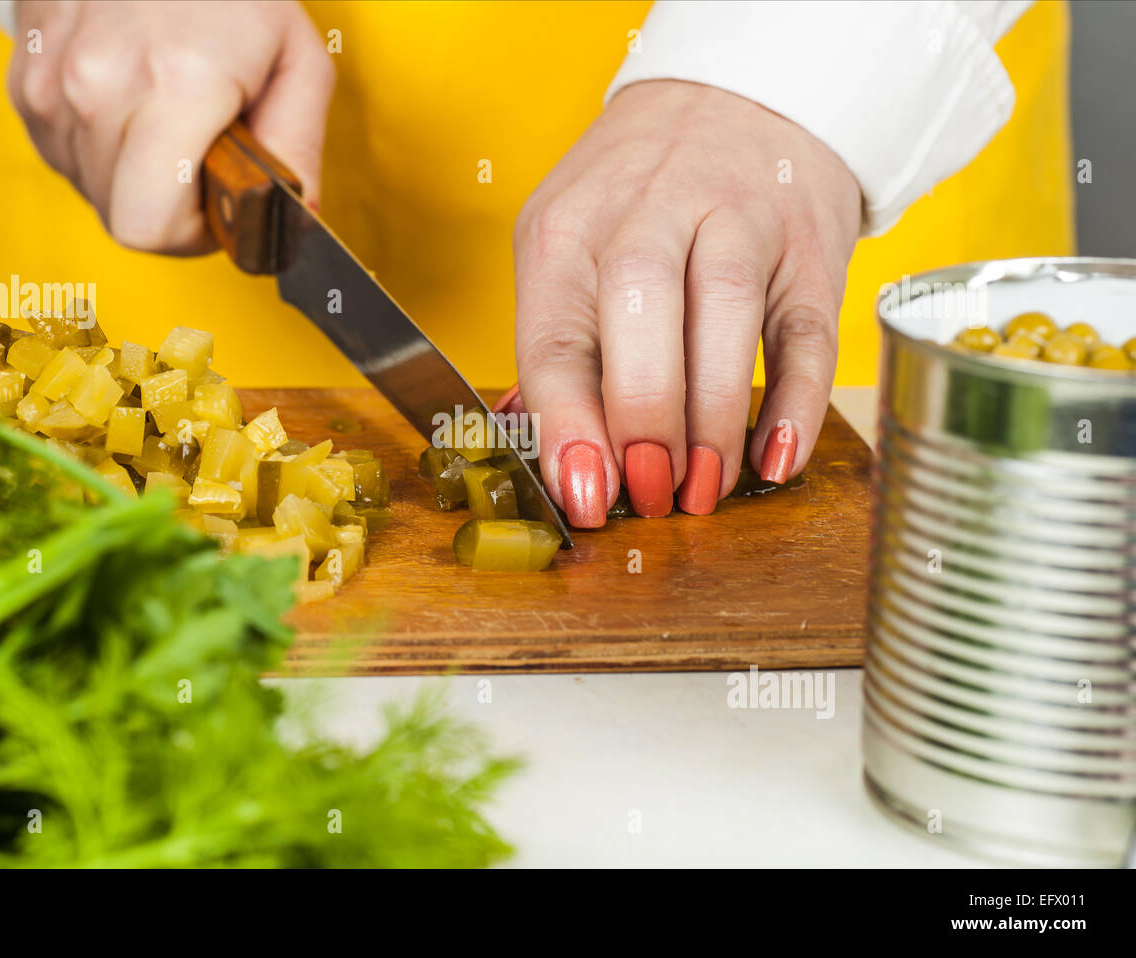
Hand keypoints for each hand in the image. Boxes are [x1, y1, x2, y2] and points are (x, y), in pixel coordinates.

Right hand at [8, 0, 332, 252]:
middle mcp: (98, 87)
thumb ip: (298, 149)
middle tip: (200, 157)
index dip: (192, 234)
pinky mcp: (26, 82)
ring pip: (92, 192)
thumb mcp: (296, 58)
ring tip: (165, 117)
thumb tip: (292, 217)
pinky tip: (130, 102)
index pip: (152, 228)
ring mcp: (51, 85)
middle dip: (169, 206)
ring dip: (134, 176)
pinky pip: (65, 156)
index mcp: (175, 86)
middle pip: (123, 219)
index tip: (215, 203)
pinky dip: (102, 146)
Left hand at [510, 80, 860, 525]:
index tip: (583, 495)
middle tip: (649, 492)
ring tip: (703, 490)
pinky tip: (775, 459)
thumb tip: (562, 461)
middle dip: (643, 415)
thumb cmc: (636, 200)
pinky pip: (806, 329)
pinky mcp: (807, 248)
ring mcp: (737, 222)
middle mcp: (650, 212)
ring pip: (724, 315)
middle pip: (639, 307)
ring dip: (713, 419)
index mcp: (569, 227)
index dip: (567, 424)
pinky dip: (796, 402)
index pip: (556, 332)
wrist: (737, 97)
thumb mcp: (570, 248)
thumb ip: (563, 346)